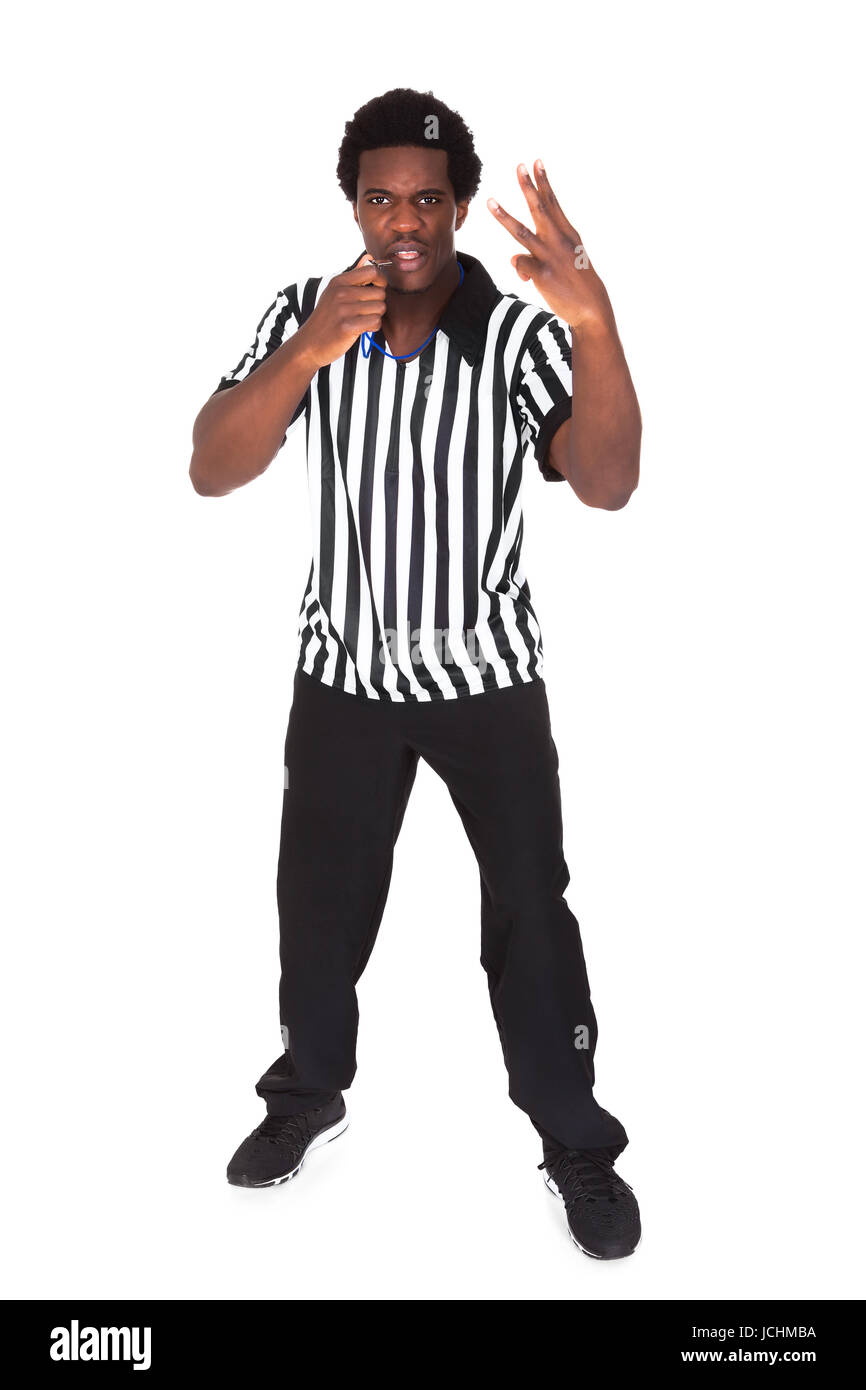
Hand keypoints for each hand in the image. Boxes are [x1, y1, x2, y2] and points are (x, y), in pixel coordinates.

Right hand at [298, 250, 386, 368]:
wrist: (309, 343)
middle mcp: (341, 292)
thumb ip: (354, 275)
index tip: (375, 290)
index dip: (381, 281)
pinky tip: (362, 329)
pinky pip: (375, 322)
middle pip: (380, 293)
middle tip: (365, 311)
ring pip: (380, 308)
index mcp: (339, 281)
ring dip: (375, 317)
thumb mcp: (334, 292)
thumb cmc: (326, 318)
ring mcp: (344, 309)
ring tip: (362, 320)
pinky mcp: (347, 326)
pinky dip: (372, 327)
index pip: (372, 271)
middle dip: (377, 304)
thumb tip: (369, 256)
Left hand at [487, 161, 613, 332]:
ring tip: (490, 201)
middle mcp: (558, 240)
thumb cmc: (579, 285)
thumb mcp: (568, 262)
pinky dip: (518, 267)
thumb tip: (517, 261)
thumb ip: (541, 255)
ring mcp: (550, 256)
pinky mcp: (542, 274)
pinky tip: (524, 276)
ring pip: (521, 232)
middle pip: (539, 208)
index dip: (543, 182)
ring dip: (504, 216)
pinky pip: (520, 263)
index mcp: (567, 234)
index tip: (537, 162)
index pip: (552, 203)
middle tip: (519, 166)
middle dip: (528, 186)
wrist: (592, 309)